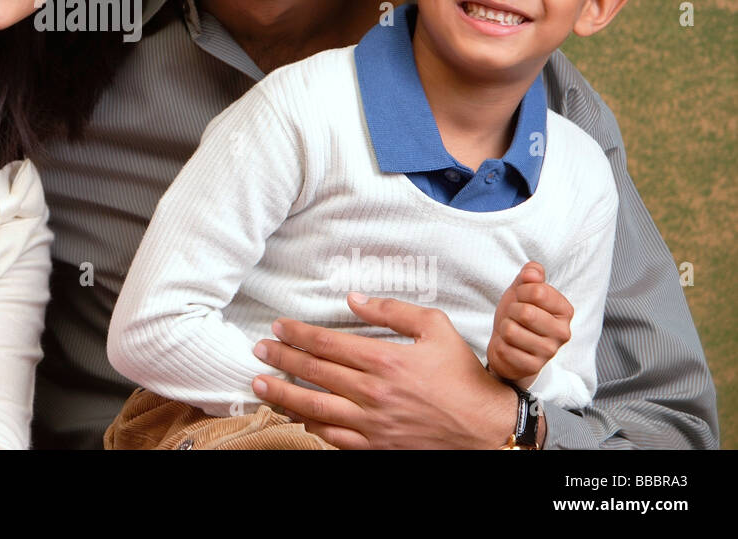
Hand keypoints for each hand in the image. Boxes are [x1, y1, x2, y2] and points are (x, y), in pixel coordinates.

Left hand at [251, 293, 518, 448]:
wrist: (485, 427)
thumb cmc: (462, 374)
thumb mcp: (435, 328)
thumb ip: (392, 310)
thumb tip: (353, 299)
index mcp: (385, 360)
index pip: (327, 344)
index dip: (297, 334)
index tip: (278, 327)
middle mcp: (373, 393)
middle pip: (314, 373)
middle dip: (281, 359)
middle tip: (259, 350)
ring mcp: (372, 424)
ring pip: (314, 408)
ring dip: (282, 395)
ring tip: (259, 385)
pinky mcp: (375, 446)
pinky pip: (332, 438)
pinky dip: (308, 426)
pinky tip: (293, 416)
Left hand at [486, 262, 573, 388]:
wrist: (508, 343)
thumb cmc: (518, 313)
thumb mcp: (523, 289)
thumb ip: (530, 275)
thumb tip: (533, 272)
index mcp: (565, 310)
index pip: (537, 291)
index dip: (521, 292)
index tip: (521, 299)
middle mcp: (563, 333)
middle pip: (525, 312)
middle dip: (511, 311)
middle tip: (514, 316)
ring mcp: (549, 352)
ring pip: (511, 331)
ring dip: (504, 328)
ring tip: (511, 330)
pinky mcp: (533, 367)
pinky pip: (504, 349)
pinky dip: (500, 345)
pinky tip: (509, 346)